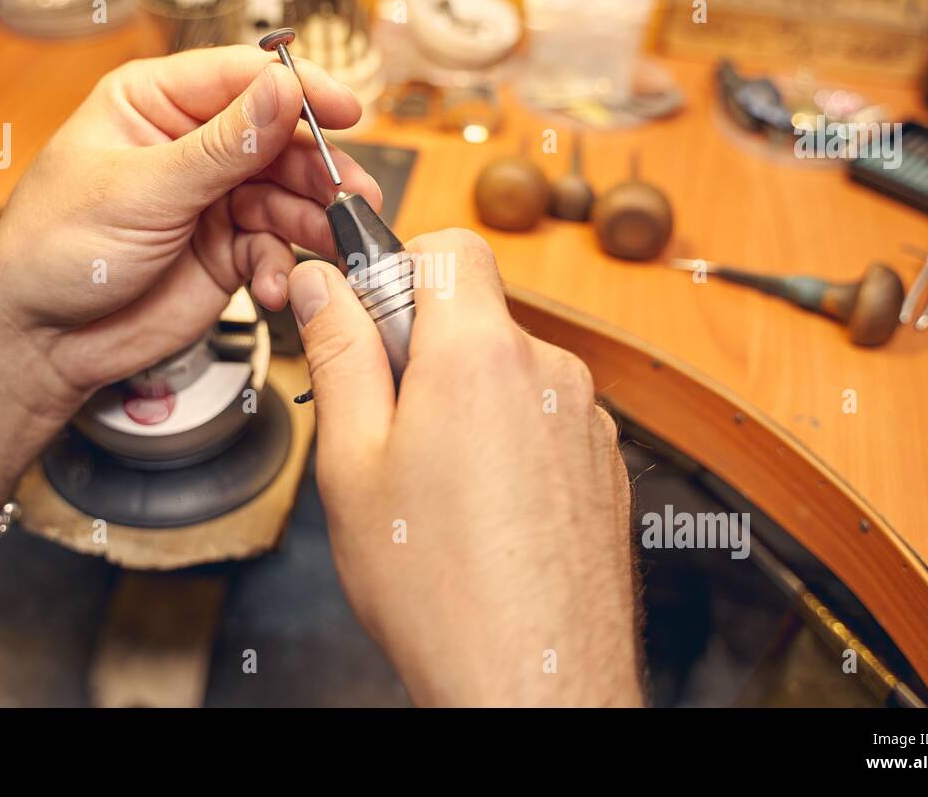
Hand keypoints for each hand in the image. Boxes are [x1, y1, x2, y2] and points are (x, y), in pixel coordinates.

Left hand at [0, 46, 380, 411]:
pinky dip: (281, 266)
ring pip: (286, 195)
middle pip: (278, 138)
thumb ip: (222, 145)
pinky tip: (271, 286)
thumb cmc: (55, 249)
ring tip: (328, 241)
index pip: (244, 77)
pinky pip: (275, 248)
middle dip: (315, 168)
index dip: (300, 90)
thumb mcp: (142, 189)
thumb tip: (285, 90)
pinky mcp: (226, 251)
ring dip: (311, 219)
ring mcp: (212, 199)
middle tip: (349, 193)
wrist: (40, 341)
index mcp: (156, 103)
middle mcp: (191, 145)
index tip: (346, 110)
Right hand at [288, 229, 641, 705]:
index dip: (400, 267)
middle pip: (476, 312)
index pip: (449, 247)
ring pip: (508, 370)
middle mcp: (549, 372)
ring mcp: (586, 418)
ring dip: (466, 400)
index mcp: (480, 356)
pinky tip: (482, 509)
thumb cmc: (439, 589)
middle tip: (384, 427)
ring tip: (434, 486)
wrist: (534, 680)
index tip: (369, 319)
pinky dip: (508, 439)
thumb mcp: (353, 464)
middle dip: (422, 349)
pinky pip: (543, 417)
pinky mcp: (603, 461)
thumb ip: (339, 356)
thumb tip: (324, 286)